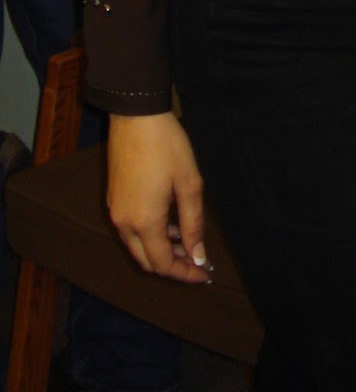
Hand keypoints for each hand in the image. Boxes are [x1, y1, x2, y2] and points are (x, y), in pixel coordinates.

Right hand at [107, 111, 209, 282]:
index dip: (185, 274)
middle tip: (199, 261)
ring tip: (189, 242)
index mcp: (144, 222)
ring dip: (162, 250)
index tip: (205, 274)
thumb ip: (193, 224)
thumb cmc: (167, 146)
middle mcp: (124, 222)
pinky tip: (170, 224)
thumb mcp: (189, 184)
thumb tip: (198, 256)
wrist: (135, 116)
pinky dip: (151, 236)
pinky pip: (131, 230)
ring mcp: (115, 210)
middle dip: (173, 266)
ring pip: (138, 246)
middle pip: (147, 260)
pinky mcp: (114, 198)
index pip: (163, 264)